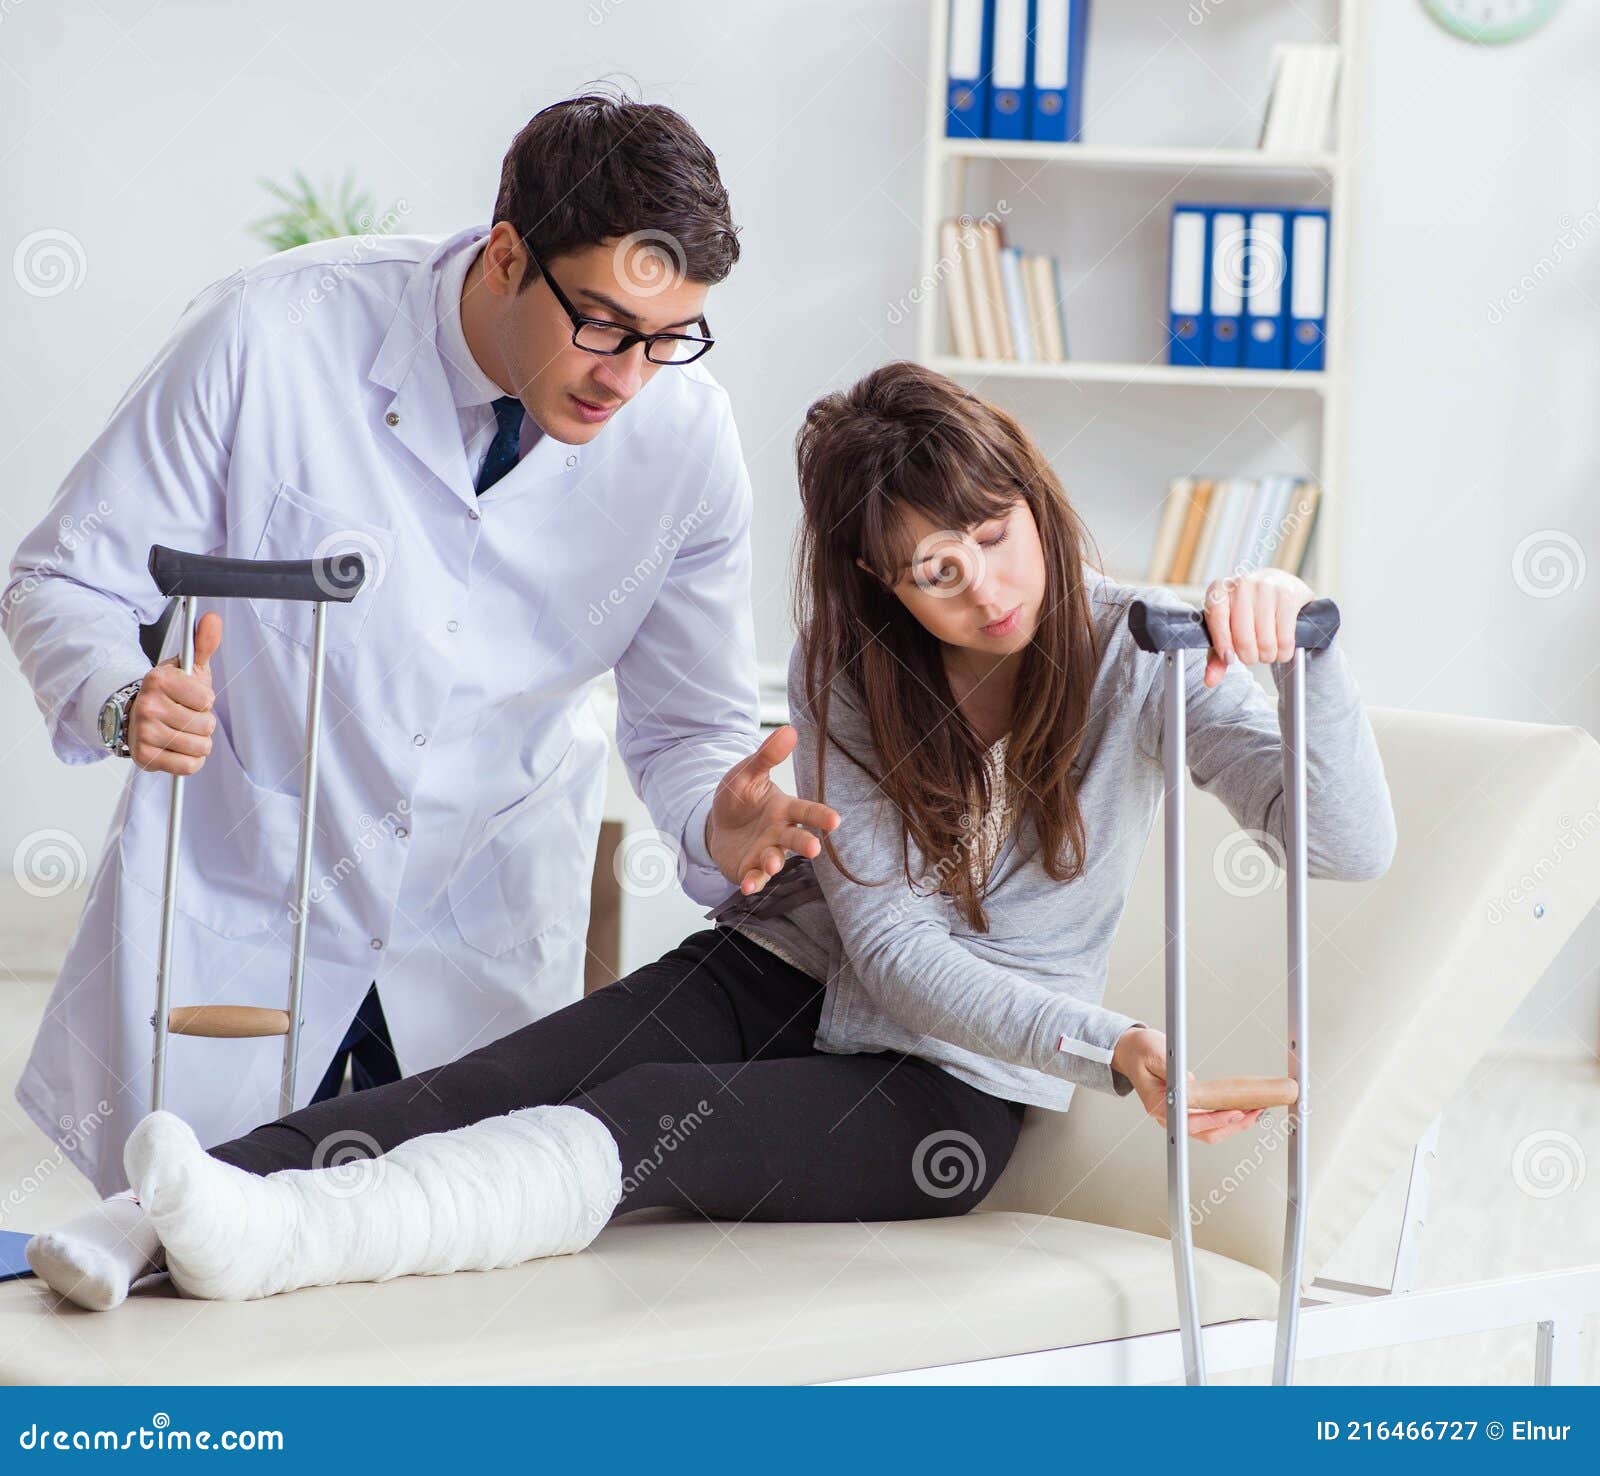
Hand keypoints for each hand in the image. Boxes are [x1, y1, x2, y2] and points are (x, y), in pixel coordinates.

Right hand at [128, 611, 220, 776]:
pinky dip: (190, 760)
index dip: (204, 701)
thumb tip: (213, 619)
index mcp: (158, 680)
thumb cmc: (169, 693)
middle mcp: (147, 706)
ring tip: (181, 731)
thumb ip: (202, 644)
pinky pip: (189, 766)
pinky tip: (178, 748)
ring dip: (198, 743)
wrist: (136, 718)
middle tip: (184, 716)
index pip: (207, 700)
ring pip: (200, 747)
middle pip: (205, 725)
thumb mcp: (186, 667)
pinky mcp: (145, 758)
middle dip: (202, 723)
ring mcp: (144, 733)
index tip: (189, 698)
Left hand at [706, 725, 840, 894]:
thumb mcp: (747, 773)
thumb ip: (766, 756)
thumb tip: (789, 730)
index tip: (835, 820)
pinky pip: (754, 878)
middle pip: (796, 839)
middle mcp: (779, 833)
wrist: (716, 822)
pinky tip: (747, 887)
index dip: (820, 817)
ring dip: (775, 863)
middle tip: (813, 849)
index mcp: (783, 809)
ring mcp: (766, 854)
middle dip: (805, 844)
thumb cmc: (740, 797)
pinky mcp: (749, 870)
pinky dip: (753, 883)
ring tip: (772, 863)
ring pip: (776, 860)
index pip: (806, 812)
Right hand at [1112, 1026, 1263, 1144]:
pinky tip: (1242, 1109)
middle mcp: (1168, 1116)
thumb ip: (1173, 1071)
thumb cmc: (1139, 1051)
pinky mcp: (1186, 1110)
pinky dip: (1228, 1118)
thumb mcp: (1155, 1052)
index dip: (1214, 1120)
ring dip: (1234, 1124)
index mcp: (1158, 1105)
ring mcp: (1177, 1115)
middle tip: (1254, 1112)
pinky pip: (1209, 1121)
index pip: (1189, 1122)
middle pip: (1204, 1133)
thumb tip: (1191, 1086)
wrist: (1129, 1050)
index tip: (1234, 1112)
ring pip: (1210, 1131)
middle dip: (1233, 1125)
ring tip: (1254, 1112)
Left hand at [1198, 569, 1314, 688]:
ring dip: (1267, 656)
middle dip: (1249, 656)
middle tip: (1253, 657)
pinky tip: (1282, 651)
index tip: (1229, 660)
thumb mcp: (1228, 628)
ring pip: (1265, 640)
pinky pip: (1285, 637)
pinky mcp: (1289, 596)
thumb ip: (1216, 655)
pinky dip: (1283, 652)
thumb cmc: (1248, 611)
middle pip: (1242, 636)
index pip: (1217, 618)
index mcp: (1219, 589)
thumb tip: (1210, 681)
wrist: (1281, 586)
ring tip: (1267, 652)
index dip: (1222, 643)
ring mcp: (1267, 587)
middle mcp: (1242, 584)